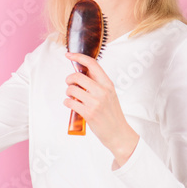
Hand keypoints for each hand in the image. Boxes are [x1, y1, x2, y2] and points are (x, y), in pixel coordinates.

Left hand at [64, 52, 139, 168]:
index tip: (69, 54)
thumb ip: (98, 83)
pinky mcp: (89, 113)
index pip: (92, 64)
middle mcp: (102, 91)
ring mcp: (95, 102)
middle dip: (69, 79)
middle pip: (77, 76)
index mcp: (108, 84)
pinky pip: (70, 102)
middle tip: (70, 84)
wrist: (119, 133)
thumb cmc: (112, 114)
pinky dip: (67, 103)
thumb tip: (82, 72)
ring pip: (71, 89)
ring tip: (72, 97)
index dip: (78, 57)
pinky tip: (71, 105)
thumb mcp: (109, 94)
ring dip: (68, 92)